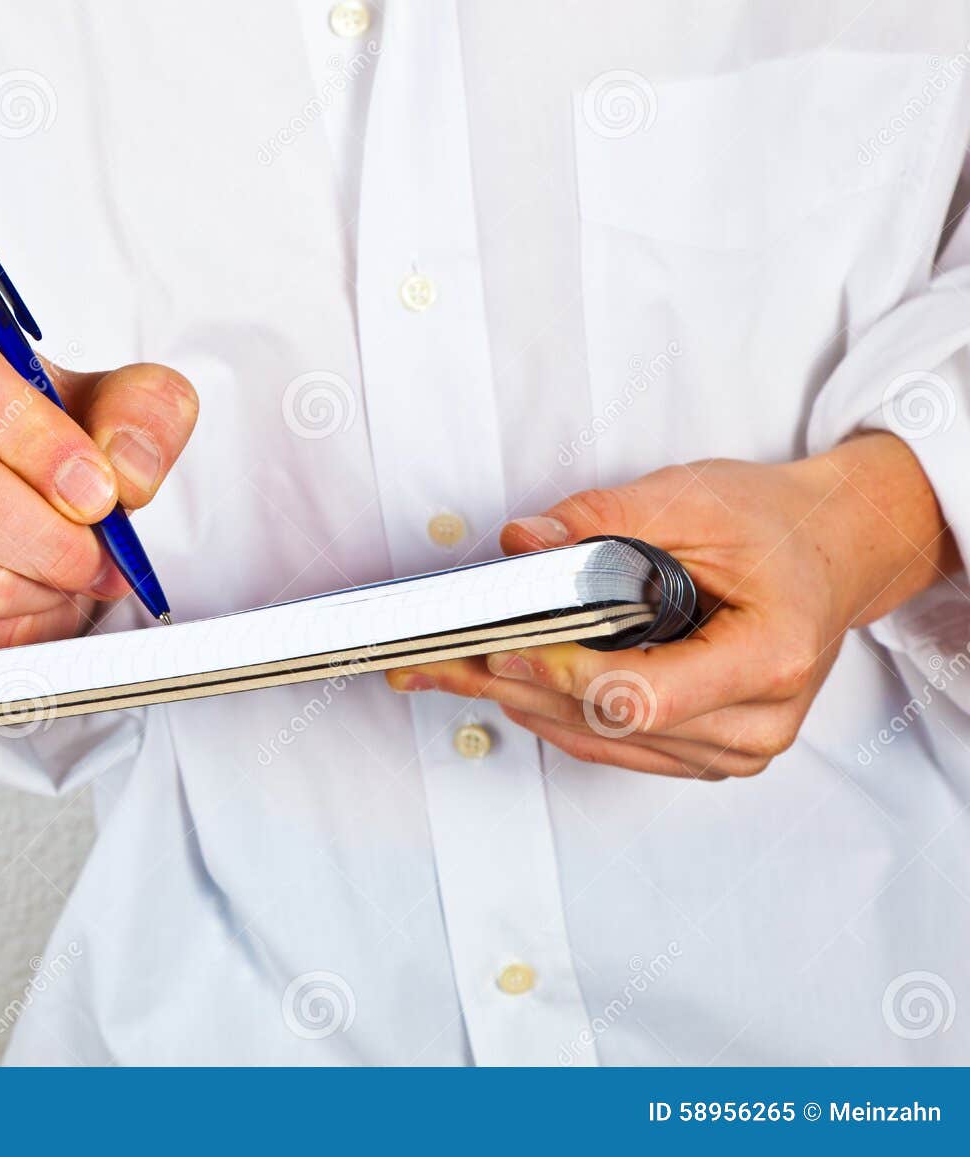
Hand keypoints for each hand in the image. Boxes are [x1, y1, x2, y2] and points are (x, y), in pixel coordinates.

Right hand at [0, 312, 197, 660]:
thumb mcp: (112, 400)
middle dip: (54, 539)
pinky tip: (40, 595)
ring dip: (49, 588)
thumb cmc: (49, 435)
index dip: (37, 444)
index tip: (98, 490)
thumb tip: (126, 471)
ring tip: (78, 571)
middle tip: (103, 554)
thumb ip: (142, 413)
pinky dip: (24, 626)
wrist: (9, 491)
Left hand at [385, 433, 958, 778]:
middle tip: (434, 657)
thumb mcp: (693, 498)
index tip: (501, 643)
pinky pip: (609, 744)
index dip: (564, 675)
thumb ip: (602, 521)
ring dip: (518, 702)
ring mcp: (732, 748)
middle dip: (512, 683)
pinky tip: (498, 684)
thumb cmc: (776, 527)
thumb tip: (522, 543)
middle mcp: (758, 722)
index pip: (643, 696)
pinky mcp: (703, 752)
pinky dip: (550, 711)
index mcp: (772, 658)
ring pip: (597, 739)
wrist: (830, 552)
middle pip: (607, 722)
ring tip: (445, 668)